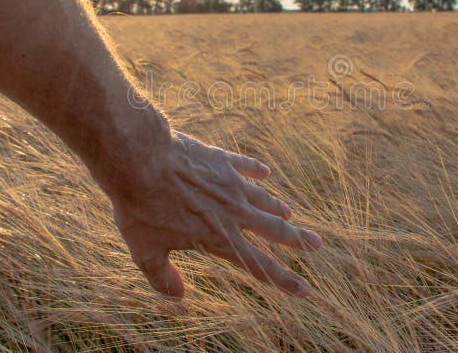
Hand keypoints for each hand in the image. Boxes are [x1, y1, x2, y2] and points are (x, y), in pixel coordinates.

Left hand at [109, 131, 321, 298]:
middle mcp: (234, 213)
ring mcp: (231, 184)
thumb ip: (163, 278)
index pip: (259, 265)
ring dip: (277, 207)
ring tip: (288, 213)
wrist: (142, 160)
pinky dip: (256, 169)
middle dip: (297, 239)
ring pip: (264, 199)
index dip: (284, 280)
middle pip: (274, 230)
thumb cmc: (141, 207)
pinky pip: (246, 165)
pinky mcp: (222, 160)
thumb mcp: (146, 251)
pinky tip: (264, 171)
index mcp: (219, 238)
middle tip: (317, 243)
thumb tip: (179, 298)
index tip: (305, 289)